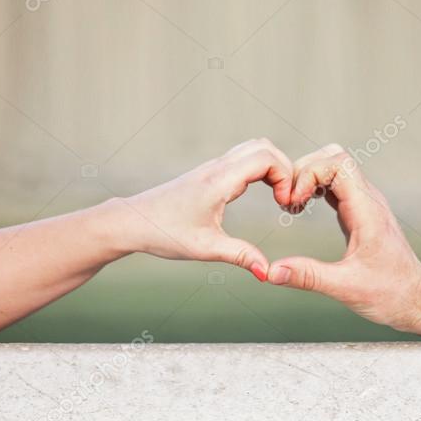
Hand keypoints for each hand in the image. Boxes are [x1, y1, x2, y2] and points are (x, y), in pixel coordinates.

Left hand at [116, 139, 292, 278]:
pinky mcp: (210, 173)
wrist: (133, 222)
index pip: (266, 158)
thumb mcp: (205, 248)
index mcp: (219, 180)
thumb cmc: (164, 232)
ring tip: (279, 197)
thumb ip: (240, 256)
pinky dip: (262, 169)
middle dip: (285, 169)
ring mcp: (213, 167)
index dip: (285, 177)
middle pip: (265, 147)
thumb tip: (268, 273)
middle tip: (287, 200)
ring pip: (255, 149)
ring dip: (274, 168)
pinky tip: (263, 194)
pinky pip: (244, 158)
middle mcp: (218, 167)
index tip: (284, 204)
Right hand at [267, 144, 420, 330]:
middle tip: (288, 202)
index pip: (337, 164)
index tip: (292, 202)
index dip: (308, 174)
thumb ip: (308, 277)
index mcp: (367, 211)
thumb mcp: (346, 288)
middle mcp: (368, 200)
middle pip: (334, 156)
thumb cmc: (390, 293)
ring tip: (292, 205)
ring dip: (308, 177)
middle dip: (304, 171)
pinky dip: (315, 188)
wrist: (416, 298)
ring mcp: (365, 203)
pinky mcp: (360, 211)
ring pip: (334, 166)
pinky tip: (302, 208)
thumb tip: (271, 272)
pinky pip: (335, 184)